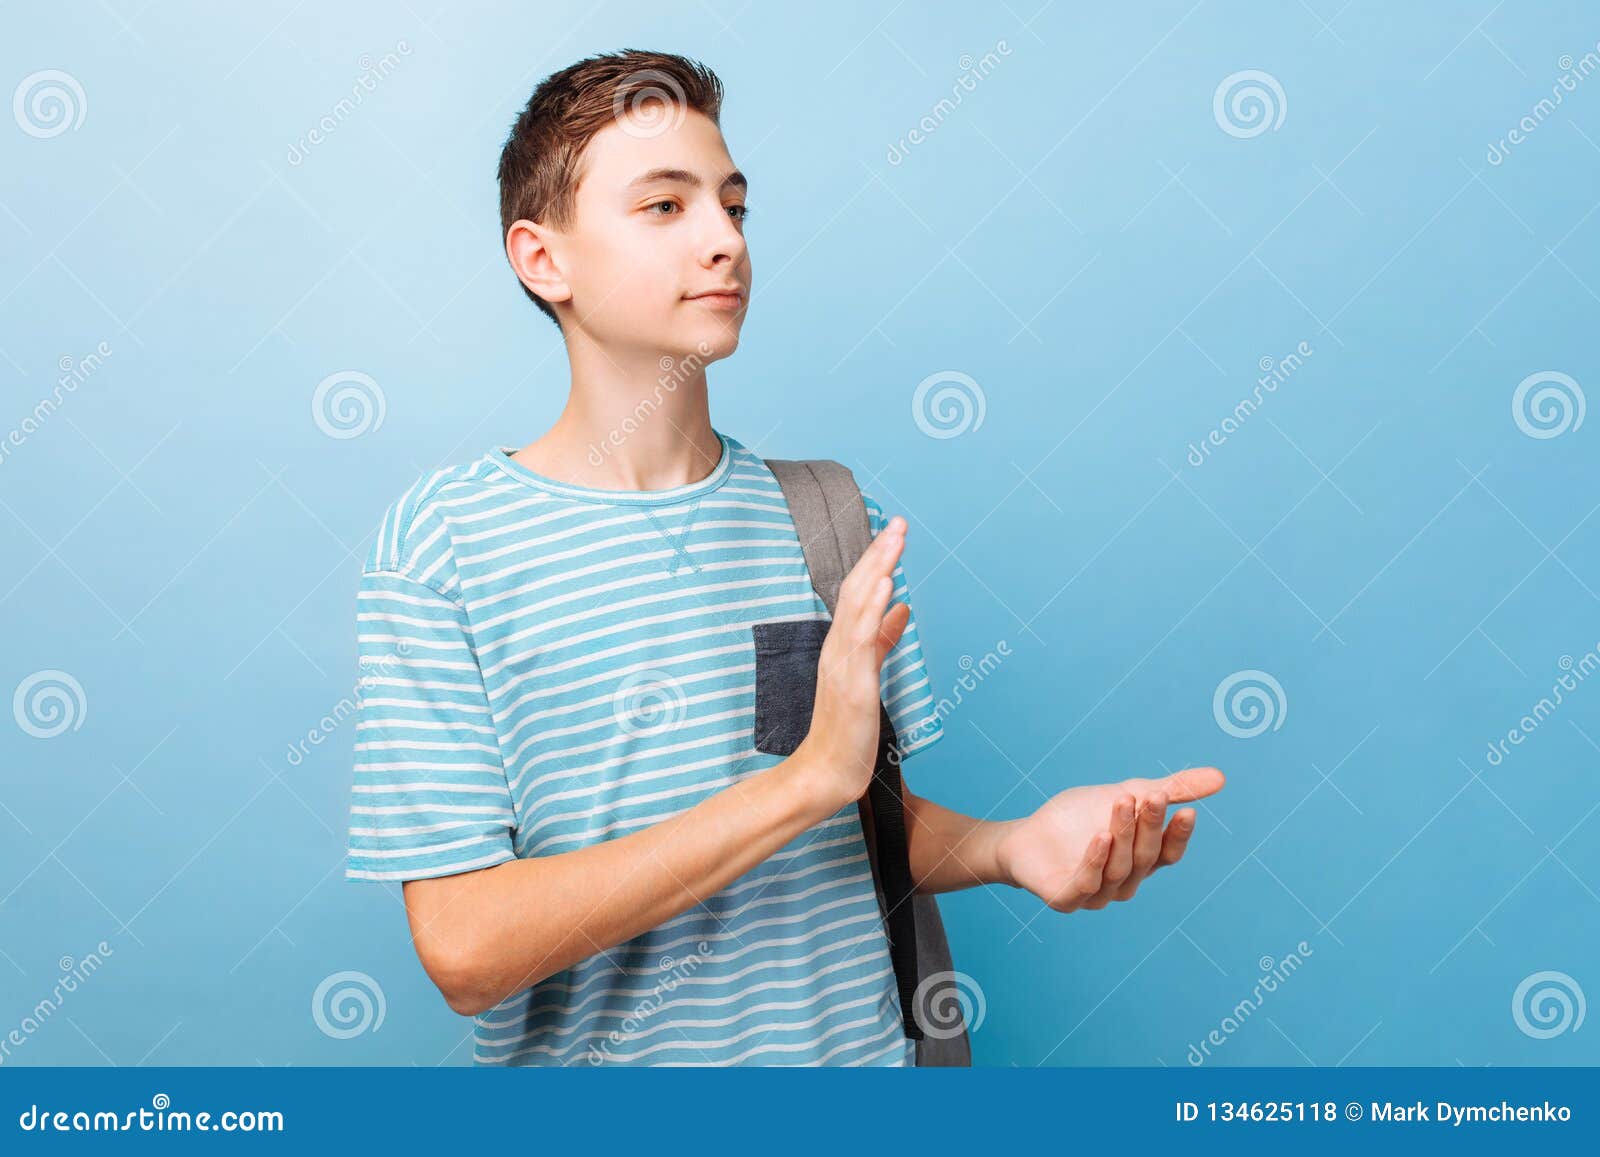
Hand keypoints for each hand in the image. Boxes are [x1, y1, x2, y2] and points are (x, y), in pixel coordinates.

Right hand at [794, 514, 910, 812]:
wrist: (825, 773)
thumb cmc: (847, 730)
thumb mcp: (869, 675)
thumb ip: (884, 640)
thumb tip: (903, 608)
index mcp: (843, 646)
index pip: (858, 592)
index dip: (876, 560)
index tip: (893, 532)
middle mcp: (838, 648)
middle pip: (856, 589)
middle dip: (878, 554)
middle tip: (898, 522)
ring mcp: (843, 664)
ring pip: (858, 605)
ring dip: (877, 569)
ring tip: (894, 538)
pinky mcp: (852, 684)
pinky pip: (862, 639)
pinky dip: (873, 608)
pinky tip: (886, 584)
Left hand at [995, 768, 1224, 911]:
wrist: (1025, 836)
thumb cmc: (1079, 818)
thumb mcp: (1126, 795)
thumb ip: (1171, 789)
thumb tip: (1221, 778)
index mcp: (1141, 863)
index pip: (1168, 854)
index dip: (1179, 835)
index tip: (1188, 809)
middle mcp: (1123, 884)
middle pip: (1144, 857)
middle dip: (1149, 826)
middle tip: (1152, 796)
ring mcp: (1096, 895)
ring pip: (1118, 868)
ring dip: (1122, 835)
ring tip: (1122, 802)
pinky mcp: (1066, 900)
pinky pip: (1085, 884)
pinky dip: (1094, 861)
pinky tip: (1100, 837)